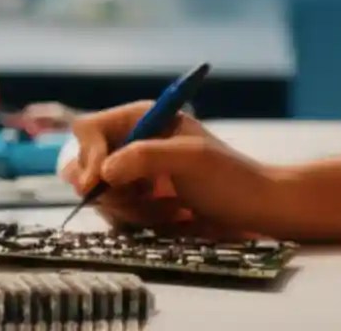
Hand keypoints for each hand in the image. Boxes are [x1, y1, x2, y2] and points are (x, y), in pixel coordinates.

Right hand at [61, 102, 277, 238]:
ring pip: (99, 196)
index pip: (88, 130)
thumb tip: (104, 171)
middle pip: (83, 165)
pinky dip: (138, 222)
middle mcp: (132, 143)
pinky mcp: (139, 203)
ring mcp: (133, 175)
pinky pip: (115, 216)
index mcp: (142, 119)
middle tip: (139, 198)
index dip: (88, 155)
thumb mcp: (191, 159)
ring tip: (171, 209)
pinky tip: (173, 217)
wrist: (256, 211)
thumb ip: (145, 157)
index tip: (98, 180)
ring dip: (131, 209)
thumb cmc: (231, 178)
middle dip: (109, 189)